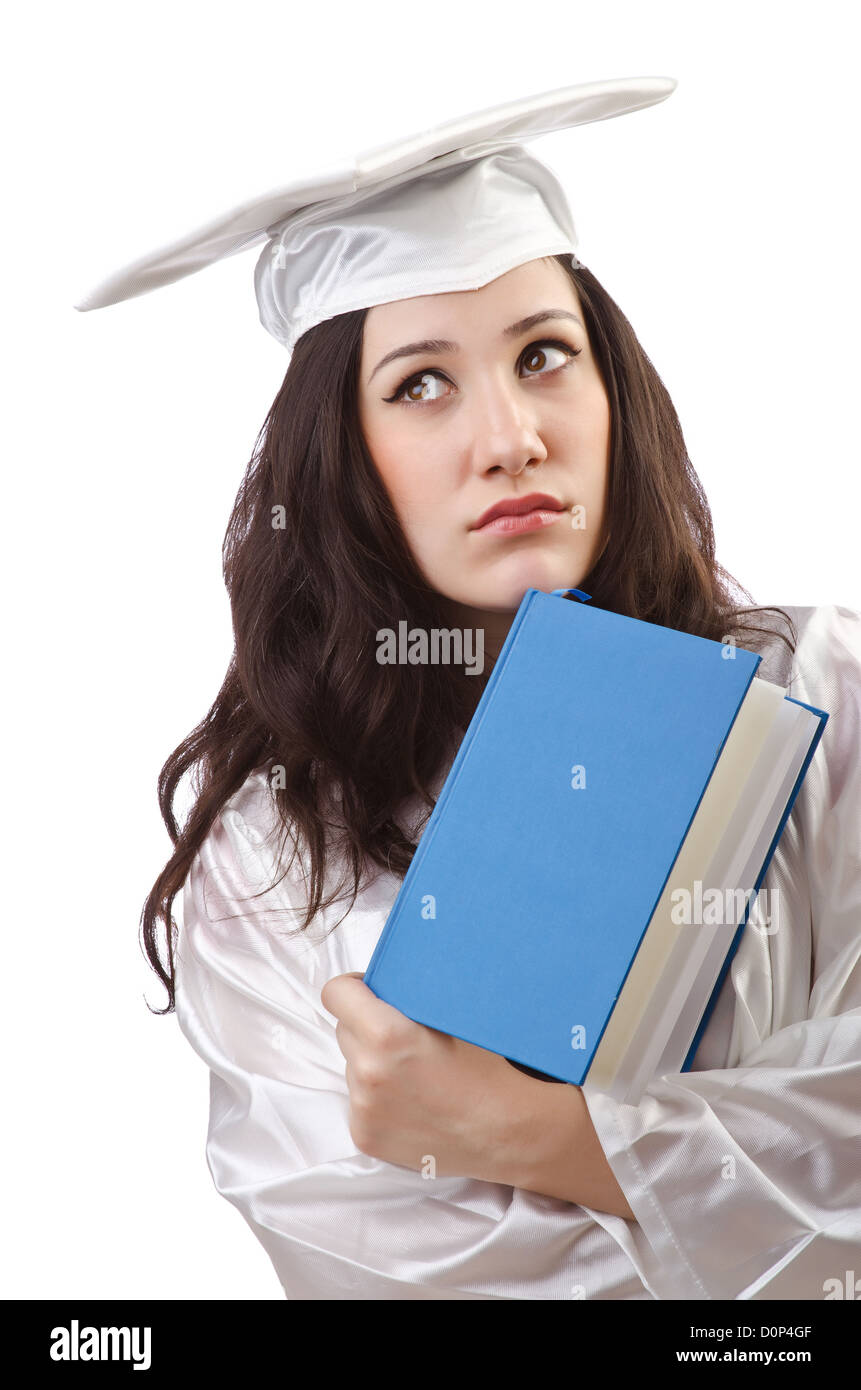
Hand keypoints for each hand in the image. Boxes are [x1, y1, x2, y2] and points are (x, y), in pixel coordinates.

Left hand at [320, 971, 529, 1180]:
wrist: (505, 1131)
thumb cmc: (486, 1071)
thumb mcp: (451, 1020)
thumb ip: (409, 1000)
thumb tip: (384, 983)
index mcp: (386, 1035)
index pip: (336, 994)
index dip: (351, 988)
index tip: (366, 992)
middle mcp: (367, 1072)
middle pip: (344, 1030)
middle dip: (365, 1027)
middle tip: (401, 1037)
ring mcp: (363, 1109)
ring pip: (352, 1068)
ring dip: (371, 1065)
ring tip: (413, 1076)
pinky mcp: (365, 1136)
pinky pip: (359, 1103)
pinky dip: (377, 1099)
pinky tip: (410, 1103)